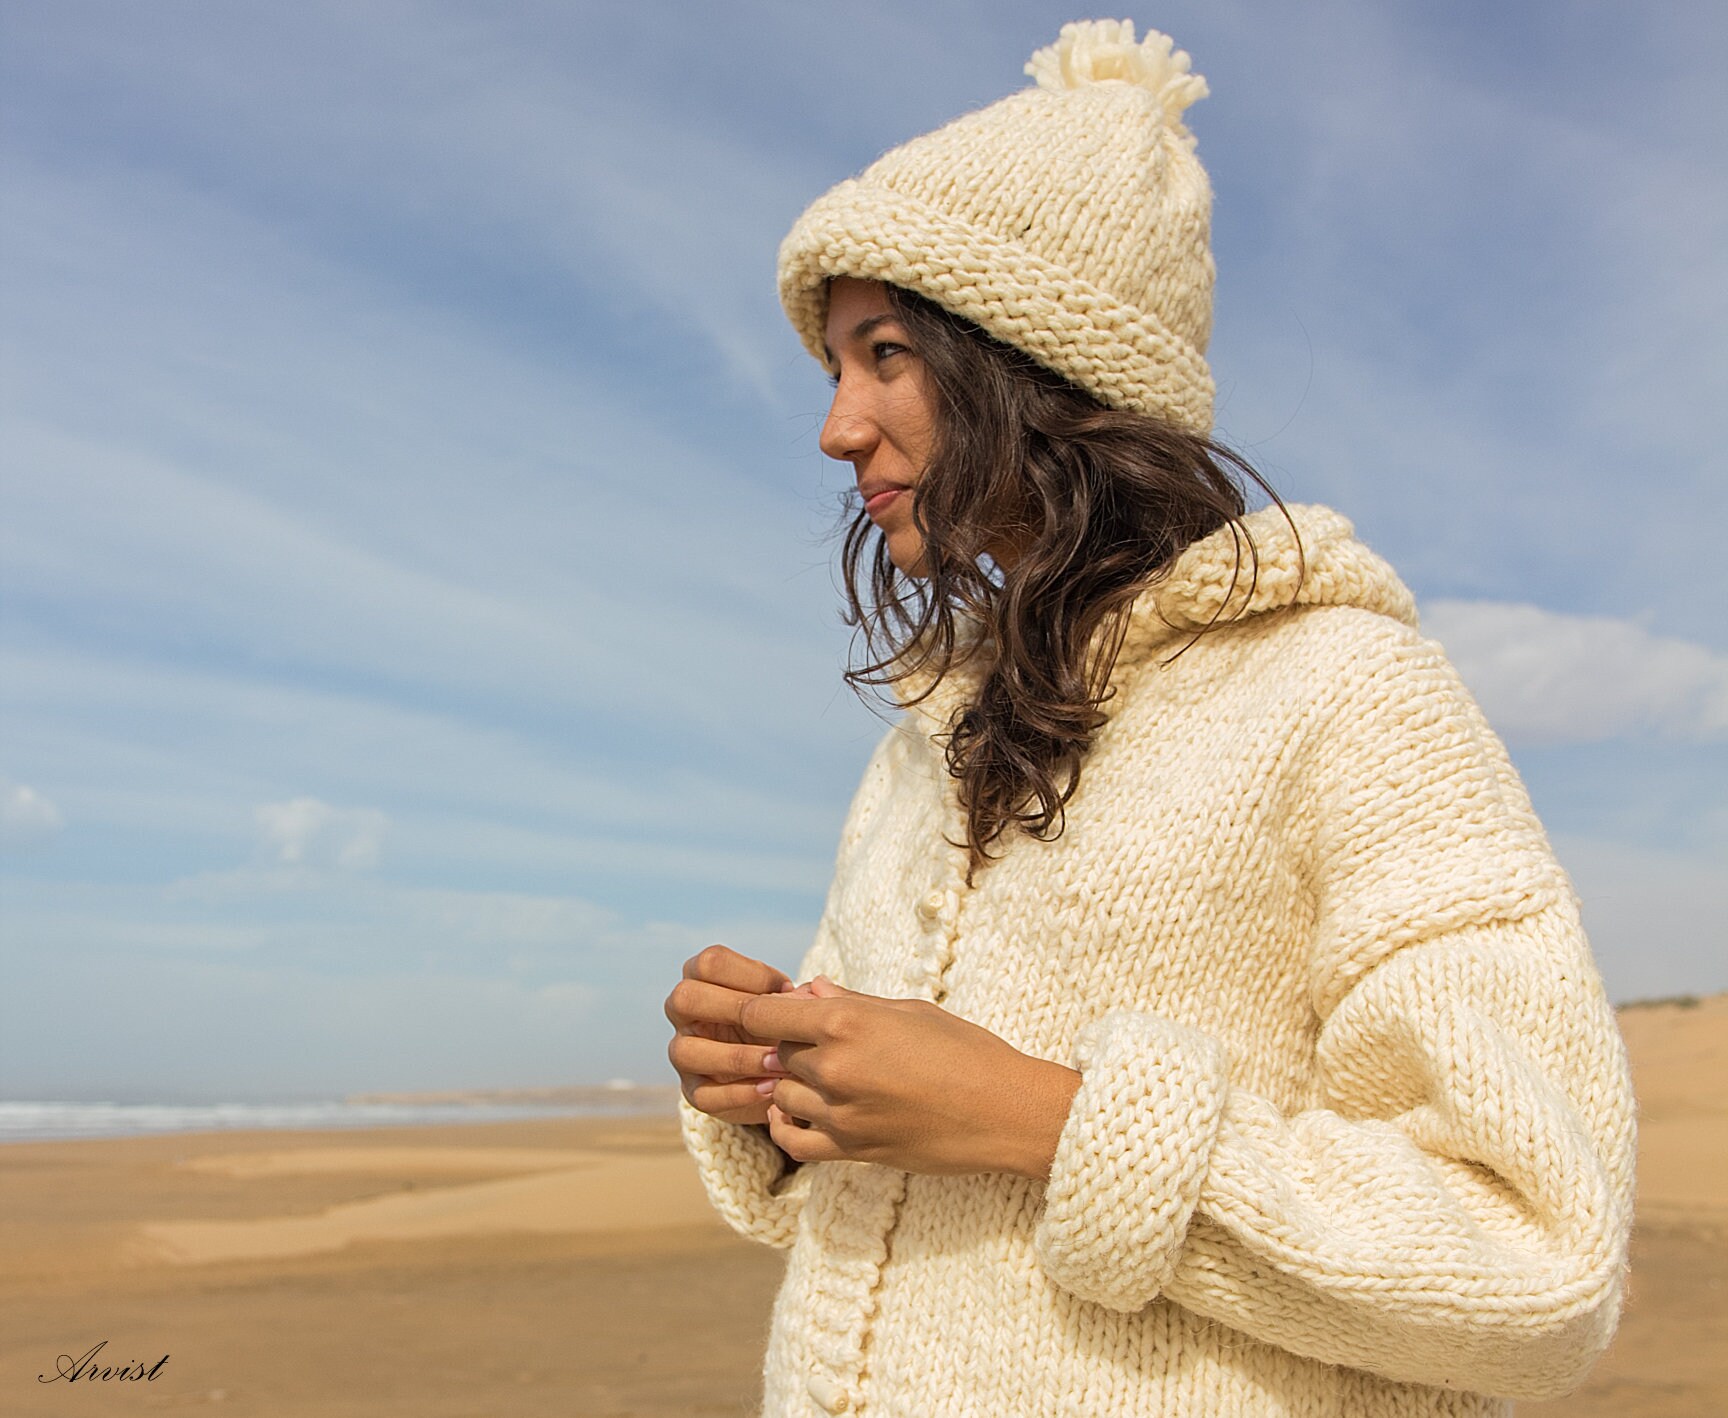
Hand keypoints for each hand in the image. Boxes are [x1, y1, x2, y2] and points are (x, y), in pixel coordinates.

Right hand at [664, 945, 797, 1124]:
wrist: (783, 1073)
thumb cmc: (783, 1026)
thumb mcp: (789, 1007)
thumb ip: (796, 997)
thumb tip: (805, 994)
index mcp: (704, 981)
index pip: (709, 963)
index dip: (750, 973)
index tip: (786, 989)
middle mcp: (685, 1014)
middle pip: (684, 998)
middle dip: (732, 1009)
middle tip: (773, 1025)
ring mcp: (684, 1054)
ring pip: (686, 1051)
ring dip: (737, 1058)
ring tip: (778, 1063)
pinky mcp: (694, 1091)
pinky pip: (703, 1094)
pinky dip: (740, 1093)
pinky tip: (772, 1087)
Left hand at [740, 977, 1081, 1178]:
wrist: (1004, 1111)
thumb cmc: (965, 1051)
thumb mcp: (909, 1011)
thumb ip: (851, 1002)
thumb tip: (809, 990)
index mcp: (847, 1023)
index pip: (765, 1014)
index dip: (760, 1010)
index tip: (771, 1012)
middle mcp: (835, 1068)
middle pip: (775, 1052)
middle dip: (788, 1044)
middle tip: (816, 1040)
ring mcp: (840, 1114)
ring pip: (781, 1095)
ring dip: (791, 1084)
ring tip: (822, 1074)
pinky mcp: (851, 1150)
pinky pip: (794, 1142)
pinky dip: (787, 1127)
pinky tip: (801, 1114)